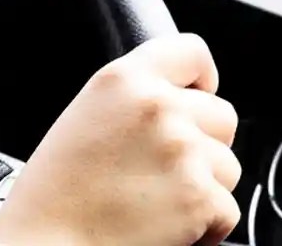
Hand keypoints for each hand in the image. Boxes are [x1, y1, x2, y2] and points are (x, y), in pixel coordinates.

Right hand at [0, 34, 240, 245]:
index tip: (198, 98)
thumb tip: (183, 99)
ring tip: (156, 204)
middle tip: (164, 172)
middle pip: (222, 116)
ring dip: (204, 189)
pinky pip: (226, 210)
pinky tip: (164, 229)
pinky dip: (205, 228)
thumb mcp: (85, 116)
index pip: (192, 52)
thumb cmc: (54, 195)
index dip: (202, 80)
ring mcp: (182, 150)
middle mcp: (157, 106)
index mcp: (124, 79)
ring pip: (227, 166)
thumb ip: (134, 98)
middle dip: (205, 145)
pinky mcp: (199, 196)